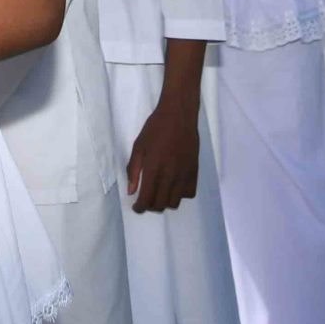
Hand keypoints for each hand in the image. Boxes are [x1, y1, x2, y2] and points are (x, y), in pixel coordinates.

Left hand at [125, 92, 201, 212]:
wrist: (178, 116)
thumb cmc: (155, 129)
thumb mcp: (138, 146)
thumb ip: (133, 170)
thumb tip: (131, 191)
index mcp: (153, 169)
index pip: (146, 199)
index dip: (140, 207)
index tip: (136, 206)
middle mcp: (169, 176)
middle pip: (160, 204)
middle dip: (150, 206)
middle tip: (146, 199)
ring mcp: (184, 175)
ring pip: (175, 202)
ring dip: (165, 202)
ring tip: (160, 193)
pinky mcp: (194, 172)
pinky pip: (189, 193)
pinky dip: (180, 195)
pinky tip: (174, 186)